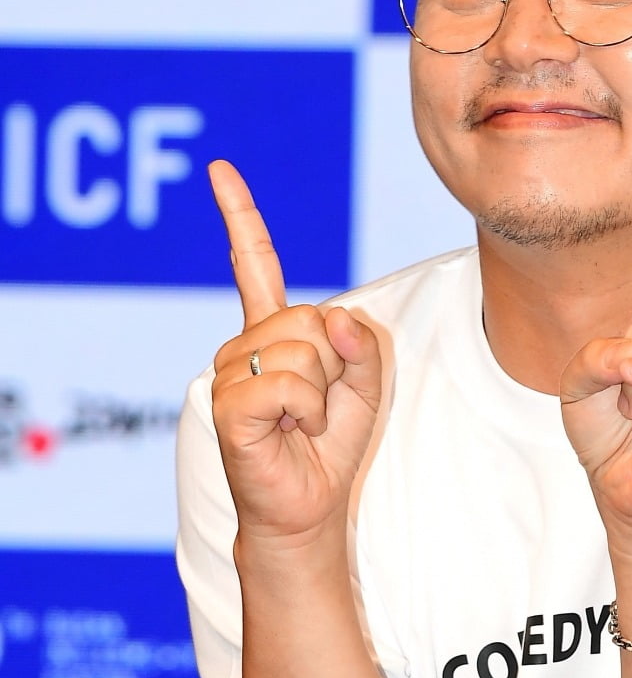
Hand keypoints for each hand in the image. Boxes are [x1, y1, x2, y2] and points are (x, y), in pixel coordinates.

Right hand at [208, 160, 382, 544]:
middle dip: (335, 361)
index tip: (220, 170)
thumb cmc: (328, 447)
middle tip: (320, 403)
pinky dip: (306, 410)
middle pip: (309, 315)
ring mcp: (229, 374)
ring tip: (304, 422)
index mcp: (271, 333)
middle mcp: (242, 345)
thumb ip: (358, 344)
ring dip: (322, 391)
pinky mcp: (228, 407)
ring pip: (301, 348)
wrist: (309, 507)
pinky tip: (292, 432)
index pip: (255, 264)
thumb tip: (335, 315)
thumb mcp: (363, 387)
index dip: (239, 217)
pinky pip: (286, 382)